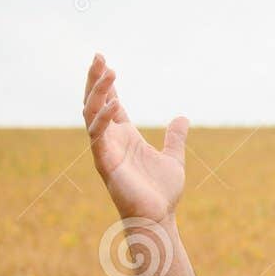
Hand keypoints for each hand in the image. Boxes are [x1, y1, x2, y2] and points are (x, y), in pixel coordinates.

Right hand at [82, 53, 188, 224]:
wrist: (159, 218)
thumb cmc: (161, 193)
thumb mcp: (173, 158)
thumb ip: (175, 138)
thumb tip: (182, 118)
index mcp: (124, 136)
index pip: (110, 102)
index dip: (106, 83)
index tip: (104, 60)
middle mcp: (112, 140)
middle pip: (96, 103)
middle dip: (95, 80)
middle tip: (99, 57)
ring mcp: (105, 150)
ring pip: (92, 114)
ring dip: (97, 93)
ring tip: (107, 72)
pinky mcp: (105, 163)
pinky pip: (98, 137)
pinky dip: (103, 119)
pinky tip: (113, 103)